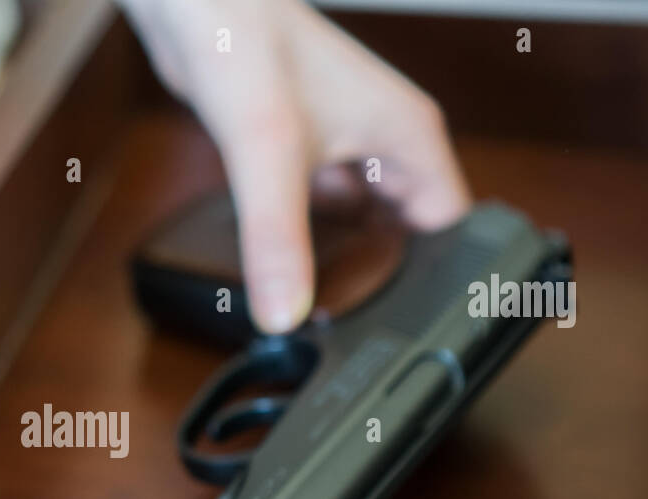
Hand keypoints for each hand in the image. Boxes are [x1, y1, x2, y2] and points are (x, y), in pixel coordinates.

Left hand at [119, 0, 470, 331]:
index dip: (438, 275)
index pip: (453, 223)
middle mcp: (385, 137)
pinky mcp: (302, 144)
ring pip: (364, 216)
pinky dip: (308, 231)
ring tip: (319, 295)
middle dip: (387, 272)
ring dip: (345, 252)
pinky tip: (283, 257)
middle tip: (352, 315)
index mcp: (408, 135)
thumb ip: (279, 240)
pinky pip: (322, 204)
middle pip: (411, 227)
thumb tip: (286, 312)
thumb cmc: (245, 44)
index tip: (407, 319)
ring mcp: (345, 140)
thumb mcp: (269, 156)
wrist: (194, 5)